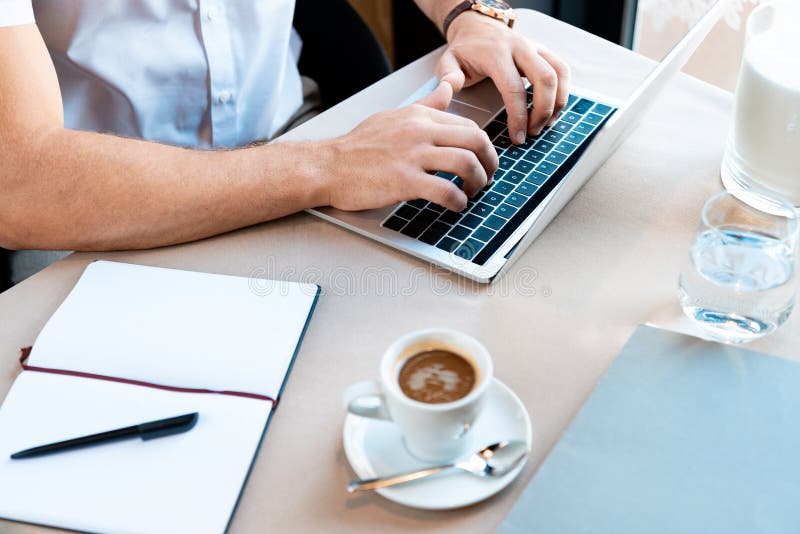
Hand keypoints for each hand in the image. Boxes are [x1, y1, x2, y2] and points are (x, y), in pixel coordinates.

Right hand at [317, 81, 497, 212]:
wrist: (328, 166)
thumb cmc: (358, 146)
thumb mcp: (394, 116)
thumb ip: (426, 105)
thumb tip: (448, 87)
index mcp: (419, 116)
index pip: (468, 125)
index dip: (483, 146)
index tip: (481, 160)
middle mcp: (419, 131)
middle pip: (476, 140)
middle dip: (490, 162)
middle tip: (486, 177)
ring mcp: (412, 155)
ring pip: (466, 163)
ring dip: (478, 182)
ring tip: (472, 192)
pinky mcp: (405, 181)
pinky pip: (446, 190)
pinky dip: (458, 201)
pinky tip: (455, 205)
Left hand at [437, 11, 570, 143]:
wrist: (477, 28)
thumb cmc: (465, 50)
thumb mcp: (447, 62)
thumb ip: (448, 77)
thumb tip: (450, 90)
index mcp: (495, 54)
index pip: (514, 89)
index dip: (519, 117)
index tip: (517, 137)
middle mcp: (519, 47)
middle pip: (544, 79)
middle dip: (543, 111)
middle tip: (532, 133)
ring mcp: (535, 47)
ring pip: (559, 74)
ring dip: (557, 103)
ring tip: (544, 124)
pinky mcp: (544, 51)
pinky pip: (562, 70)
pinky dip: (563, 91)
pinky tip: (552, 109)